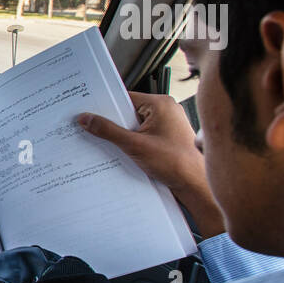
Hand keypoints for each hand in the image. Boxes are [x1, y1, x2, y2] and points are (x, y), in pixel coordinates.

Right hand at [77, 93, 223, 236]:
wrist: (195, 184)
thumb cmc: (176, 162)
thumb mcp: (134, 145)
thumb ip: (108, 131)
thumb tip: (88, 119)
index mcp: (160, 104)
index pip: (125, 98)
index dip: (105, 106)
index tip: (89, 113)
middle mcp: (165, 111)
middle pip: (128, 112)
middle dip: (113, 124)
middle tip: (94, 131)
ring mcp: (167, 124)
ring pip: (134, 125)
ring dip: (122, 136)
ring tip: (112, 145)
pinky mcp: (166, 138)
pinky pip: (142, 135)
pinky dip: (132, 143)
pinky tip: (124, 153)